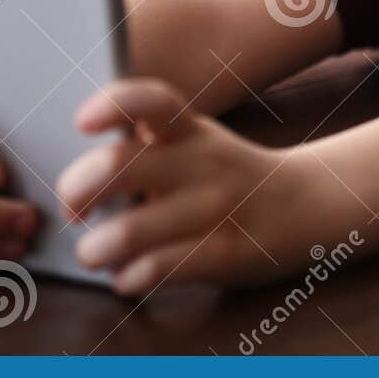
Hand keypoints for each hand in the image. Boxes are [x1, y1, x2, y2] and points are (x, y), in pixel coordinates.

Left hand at [56, 78, 336, 293]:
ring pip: (129, 230)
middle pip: (119, 166)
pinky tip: (128, 277)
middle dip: (75, 190)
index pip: (152, 100)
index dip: (112, 105)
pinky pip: (158, 268)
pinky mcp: (226, 252)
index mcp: (190, 130)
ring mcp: (215, 208)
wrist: (305, 204)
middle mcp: (202, 163)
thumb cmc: (229, 174)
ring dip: (94, 249)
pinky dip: (128, 277)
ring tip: (95, 254)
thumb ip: (147, 139)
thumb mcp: (197, 140)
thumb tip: (76, 160)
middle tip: (73, 210)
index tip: (81, 122)